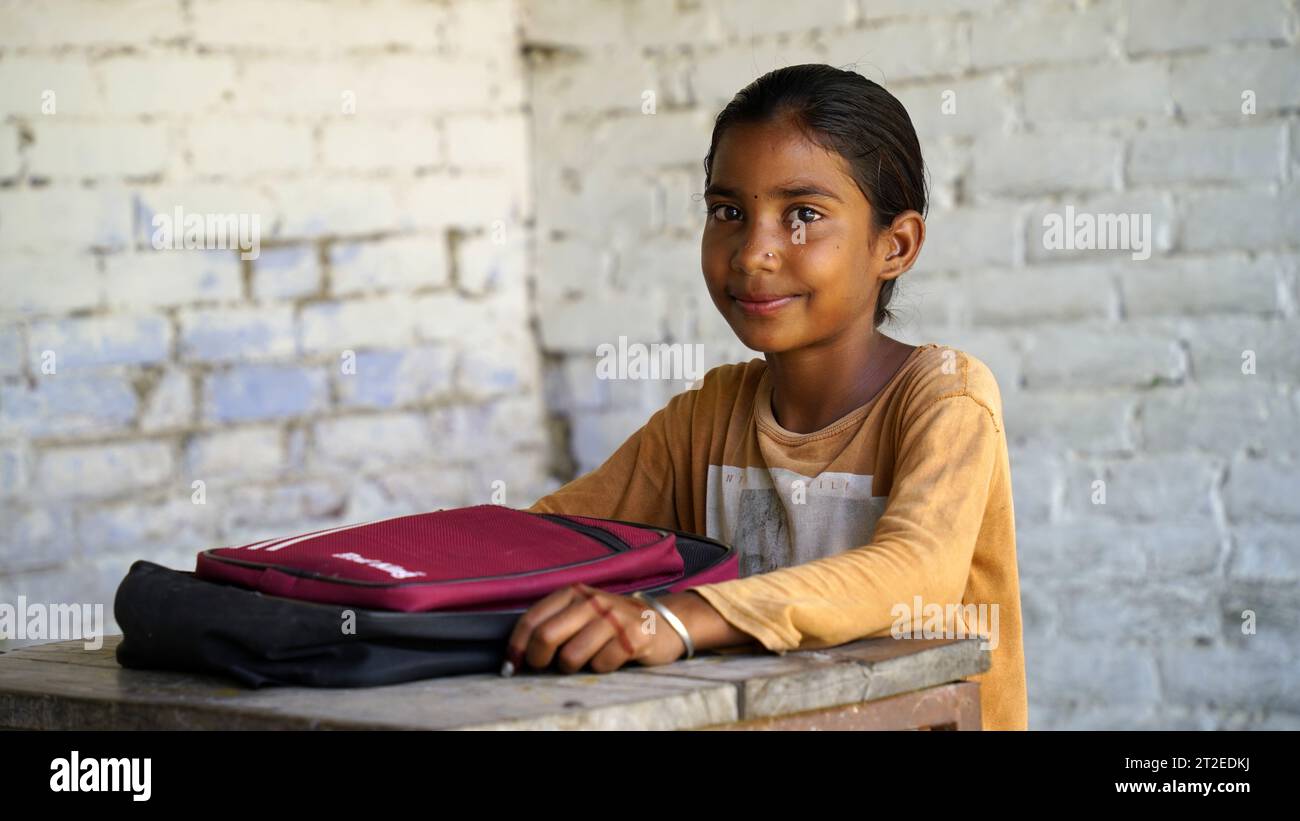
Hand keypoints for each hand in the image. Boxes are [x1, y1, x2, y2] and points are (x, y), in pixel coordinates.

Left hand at [506, 583, 687, 674]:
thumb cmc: (611, 622)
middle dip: (538, 660)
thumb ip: (554, 624)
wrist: (661, 621)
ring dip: (572, 667)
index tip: (510, 666)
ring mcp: (614, 617)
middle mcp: (592, 600)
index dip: (516, 647)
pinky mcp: (634, 636)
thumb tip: (517, 656)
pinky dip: (601, 668)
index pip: (532, 619)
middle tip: (543, 668)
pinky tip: (611, 659)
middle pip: (546, 636)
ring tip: (584, 661)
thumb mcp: (582, 613)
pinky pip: (601, 665)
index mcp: (573, 592)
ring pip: (572, 656)